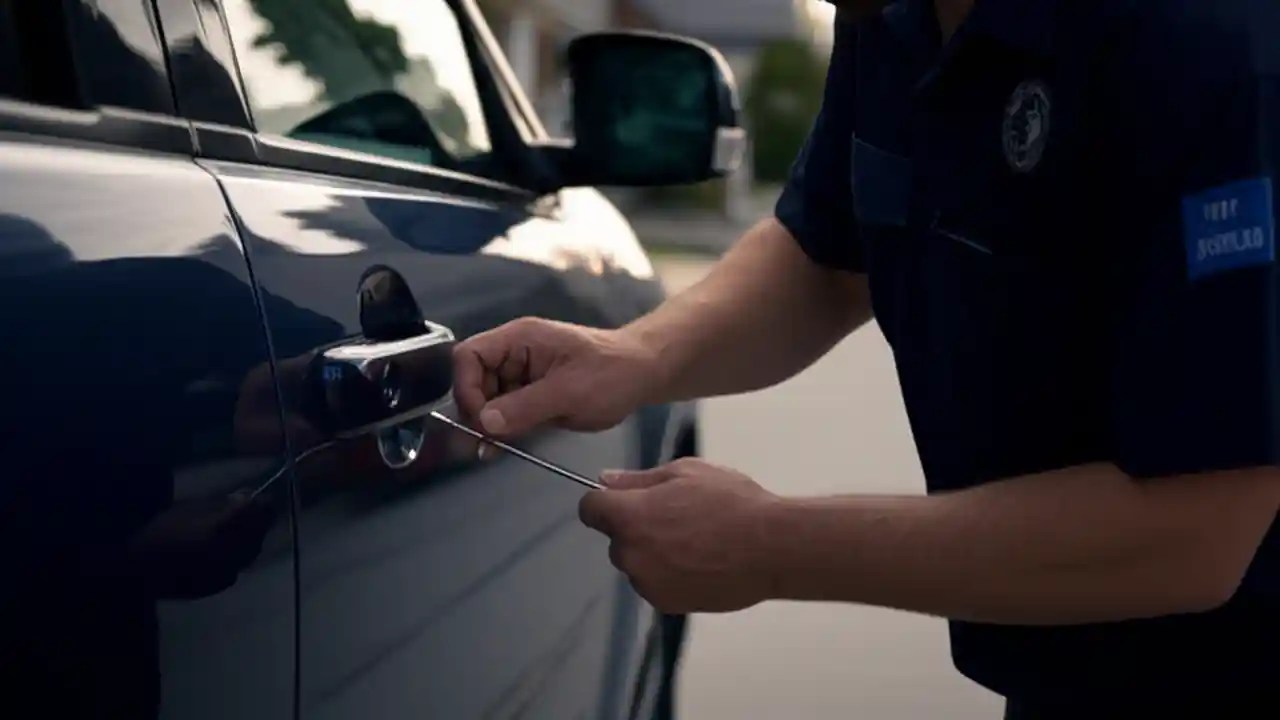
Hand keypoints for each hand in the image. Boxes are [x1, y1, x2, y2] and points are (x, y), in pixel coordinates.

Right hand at [453, 318, 655, 437]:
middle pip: (473, 379)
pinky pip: (506, 412)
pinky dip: (500, 429)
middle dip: (474, 411)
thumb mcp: (569, 391)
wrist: (643, 375)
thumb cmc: (611, 373)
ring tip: (488, 451)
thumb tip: (484, 422)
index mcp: (519, 339)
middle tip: (480, 444)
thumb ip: (525, 406)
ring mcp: (523, 375)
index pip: (469, 356)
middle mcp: (515, 354)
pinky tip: (498, 449)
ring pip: (487, 399)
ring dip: (486, 424)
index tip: (480, 419)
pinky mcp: (533, 395)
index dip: (466, 387)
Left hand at [578, 458, 781, 613]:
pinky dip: (668, 575)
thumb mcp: (685, 472)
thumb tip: (605, 479)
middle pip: (615, 538)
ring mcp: (647, 583)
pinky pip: (654, 584)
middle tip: (675, 516)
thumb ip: (638, 479)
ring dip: (651, 553)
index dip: (606, 501)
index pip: (590, 508)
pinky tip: (699, 563)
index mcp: (630, 517)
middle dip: (634, 527)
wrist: (770, 548)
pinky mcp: (666, 604)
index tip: (627, 500)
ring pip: (635, 563)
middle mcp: (630, 554)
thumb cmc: (730, 501)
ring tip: (693, 542)